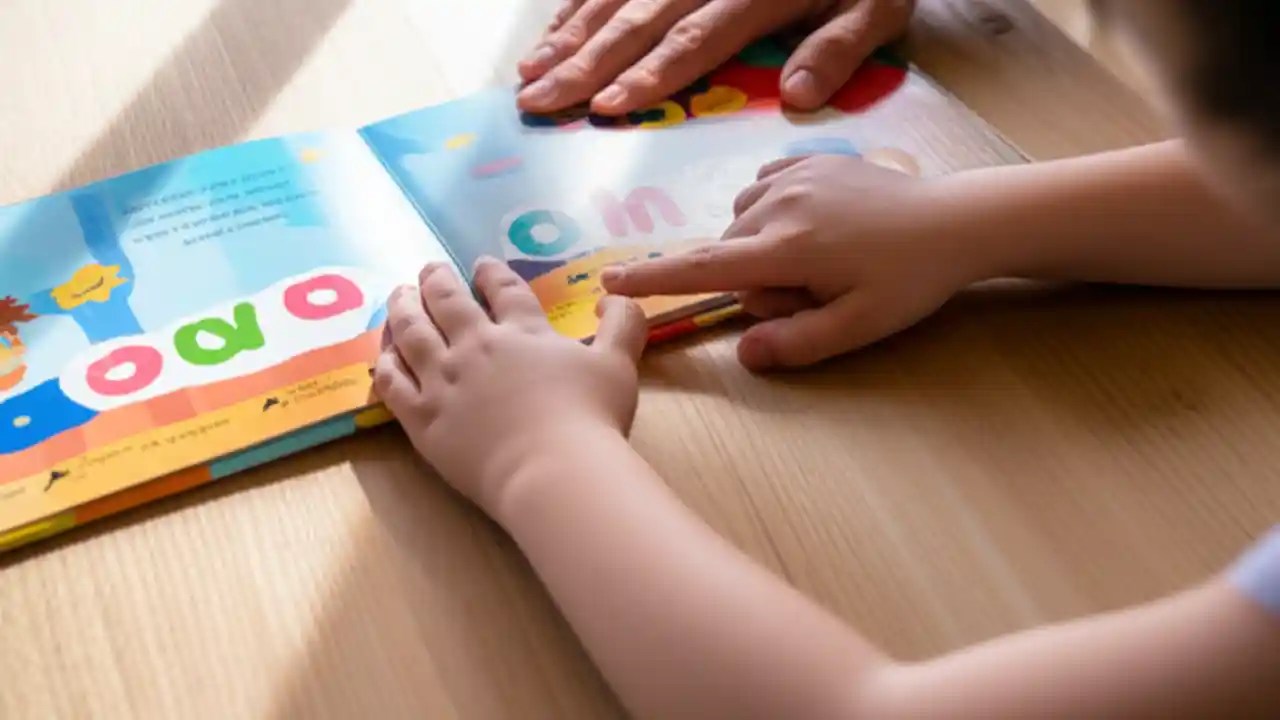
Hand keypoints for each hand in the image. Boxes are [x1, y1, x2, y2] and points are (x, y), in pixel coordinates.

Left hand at [374, 259, 647, 513]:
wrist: (553, 471)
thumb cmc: (590, 418)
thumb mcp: (619, 364)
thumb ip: (623, 324)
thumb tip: (615, 297)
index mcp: (522, 332)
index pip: (502, 290)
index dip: (490, 273)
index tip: (480, 265)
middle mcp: (476, 347)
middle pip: (446, 301)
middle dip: (435, 280)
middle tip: (427, 270)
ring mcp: (444, 381)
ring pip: (412, 332)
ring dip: (402, 308)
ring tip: (397, 296)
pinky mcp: (423, 419)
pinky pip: (393, 382)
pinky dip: (387, 361)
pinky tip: (385, 353)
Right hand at [518, 0, 914, 114]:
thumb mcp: (877, 5)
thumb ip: (839, 47)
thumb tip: (798, 96)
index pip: (695, 39)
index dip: (649, 74)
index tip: (606, 107)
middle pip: (639, 20)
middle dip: (584, 63)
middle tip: (537, 102)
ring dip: (568, 35)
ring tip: (529, 75)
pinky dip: (576, 4)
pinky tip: (549, 32)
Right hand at [603, 155, 987, 368]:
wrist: (954, 219)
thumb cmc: (908, 281)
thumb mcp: (859, 327)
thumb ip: (798, 344)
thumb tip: (745, 355)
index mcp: (787, 249)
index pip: (704, 268)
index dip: (653, 278)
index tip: (609, 281)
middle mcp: (779, 205)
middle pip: (729, 252)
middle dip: (756, 281)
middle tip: (814, 294)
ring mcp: (793, 175)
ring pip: (741, 219)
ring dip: (760, 245)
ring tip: (815, 259)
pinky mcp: (808, 159)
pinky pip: (760, 186)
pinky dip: (769, 211)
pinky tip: (810, 225)